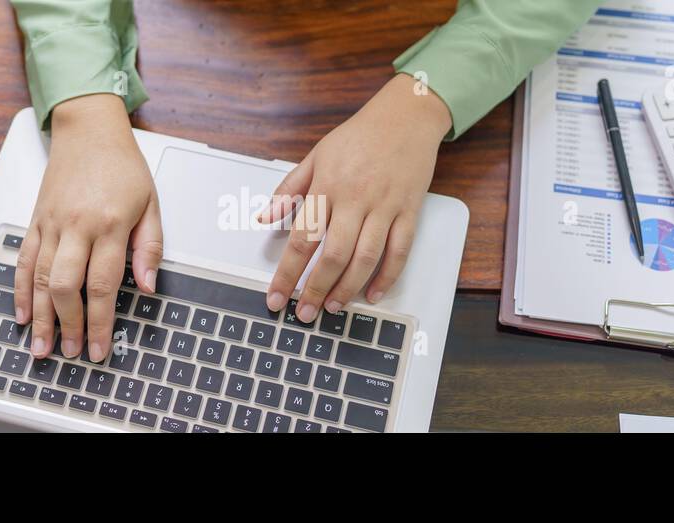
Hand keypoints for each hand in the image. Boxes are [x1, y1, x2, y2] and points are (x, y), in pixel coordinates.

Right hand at [15, 94, 162, 361]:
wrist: (88, 129)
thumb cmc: (122, 166)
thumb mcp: (151, 204)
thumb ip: (150, 247)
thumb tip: (148, 287)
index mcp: (110, 223)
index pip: (102, 284)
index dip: (99, 322)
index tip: (98, 348)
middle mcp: (77, 225)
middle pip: (65, 286)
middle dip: (67, 325)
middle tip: (70, 353)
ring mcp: (51, 223)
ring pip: (39, 278)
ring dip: (40, 317)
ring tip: (41, 347)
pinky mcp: (35, 219)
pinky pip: (24, 260)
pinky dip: (20, 290)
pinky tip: (23, 315)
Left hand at [261, 74, 450, 320]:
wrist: (406, 116)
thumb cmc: (359, 135)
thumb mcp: (316, 154)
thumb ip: (289, 188)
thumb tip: (264, 218)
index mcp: (327, 185)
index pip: (301, 238)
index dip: (287, 273)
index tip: (276, 296)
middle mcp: (355, 198)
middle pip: (332, 255)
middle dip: (315, 290)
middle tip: (304, 313)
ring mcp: (385, 206)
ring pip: (365, 258)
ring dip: (347, 288)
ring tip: (334, 307)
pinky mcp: (409, 211)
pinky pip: (399, 251)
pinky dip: (387, 276)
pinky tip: (373, 293)